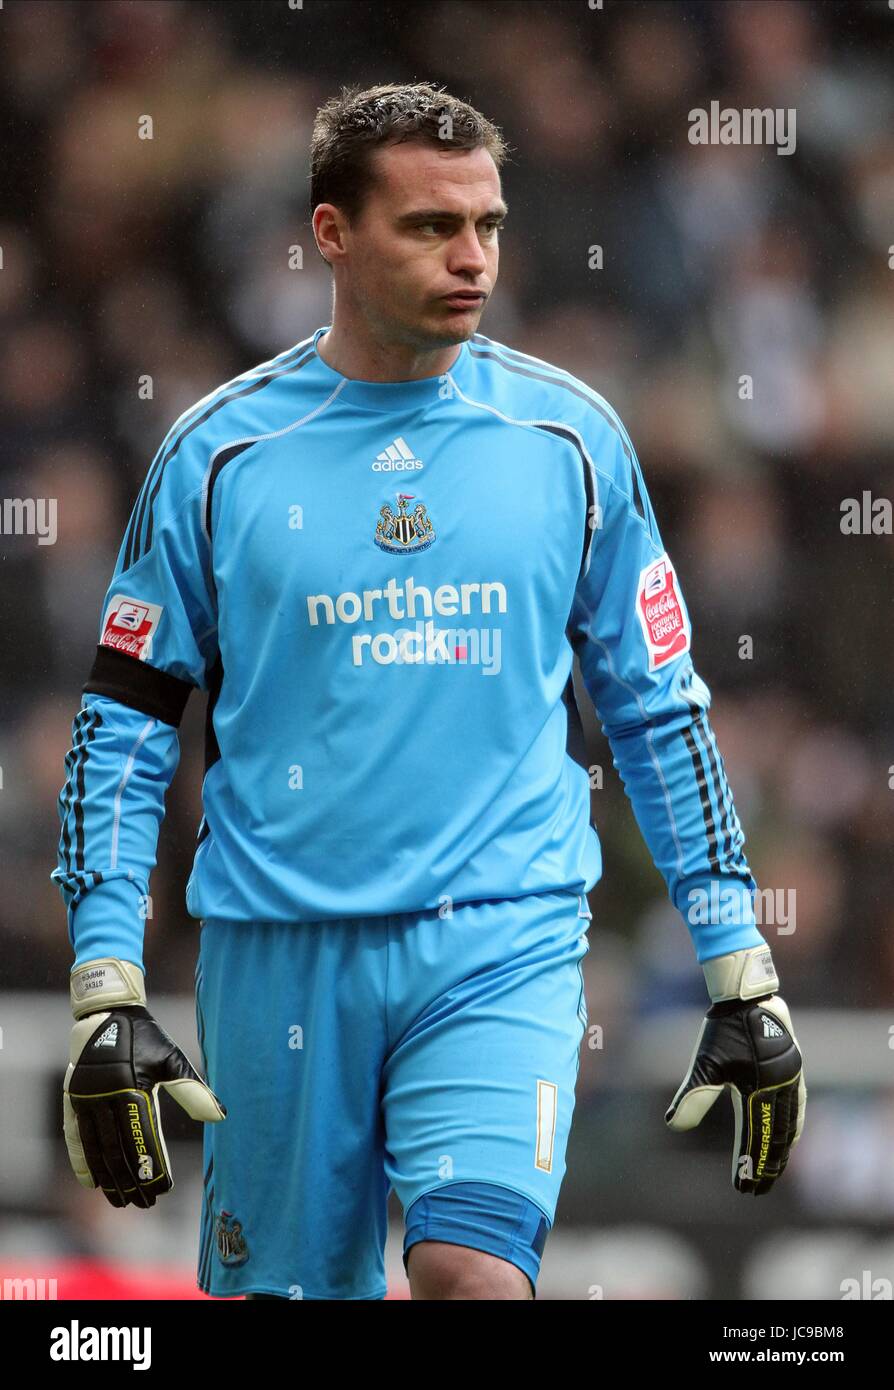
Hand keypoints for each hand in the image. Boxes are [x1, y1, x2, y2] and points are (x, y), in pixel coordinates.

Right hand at [64, 959, 224, 1207]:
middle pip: (118, 1151)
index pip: (142, 1139)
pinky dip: (82, 1161)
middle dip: (131, 1180)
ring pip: (96, 1148)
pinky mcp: (74, 1099)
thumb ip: (192, 1090)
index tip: (163, 1190)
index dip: (152, 1167)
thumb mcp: (172, 1059)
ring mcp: (86, 1099)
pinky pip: (76, 1137)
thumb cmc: (146, 1037)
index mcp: (131, 1088)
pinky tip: (92, 1181)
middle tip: (143, 1203)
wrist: (107, 1013)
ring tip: (120, 1200)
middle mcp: (106, 1097)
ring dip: (108, 1178)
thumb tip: (220, 1117)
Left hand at [665, 947, 805, 1194]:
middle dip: (766, 1165)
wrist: (747, 997)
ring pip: (789, 1125)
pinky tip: (792, 1137)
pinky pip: (797, 1107)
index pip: (755, 1139)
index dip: (749, 1165)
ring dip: (781, 1150)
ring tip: (774, 1170)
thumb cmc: (724, 1030)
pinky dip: (793, 1127)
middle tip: (757, 1190)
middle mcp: (780, 1089)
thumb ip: (693, 1096)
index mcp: (760, 1092)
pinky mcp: (792, 1071)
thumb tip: (673, 1126)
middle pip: (775, 1138)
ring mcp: (790, 1080)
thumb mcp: (705, 1063)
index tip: (742, 1188)